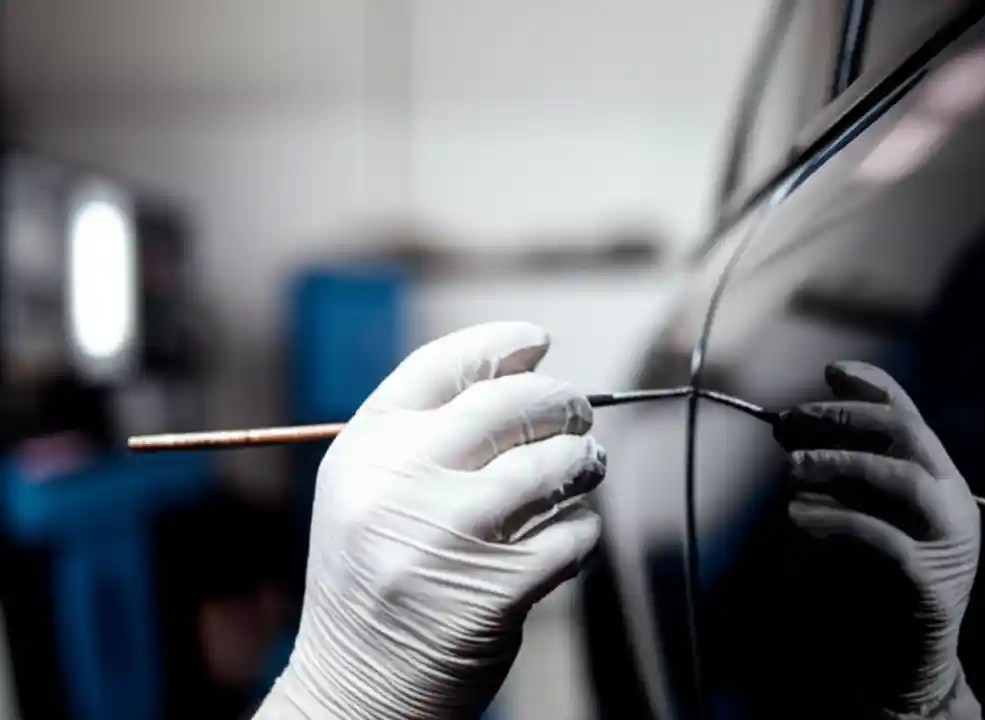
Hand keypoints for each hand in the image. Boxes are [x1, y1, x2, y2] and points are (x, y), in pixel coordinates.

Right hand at [257, 322, 606, 718]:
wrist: (355, 686)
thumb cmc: (373, 574)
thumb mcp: (368, 488)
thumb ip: (427, 429)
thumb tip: (526, 368)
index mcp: (365, 448)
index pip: (443, 364)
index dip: (501, 343)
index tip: (538, 342)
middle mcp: (402, 482)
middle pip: (511, 404)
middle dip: (562, 401)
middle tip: (577, 415)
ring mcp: (451, 535)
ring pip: (554, 464)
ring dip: (584, 462)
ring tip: (583, 469)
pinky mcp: (498, 587)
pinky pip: (574, 533)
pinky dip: (584, 528)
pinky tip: (568, 532)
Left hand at [774, 362, 981, 718]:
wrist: (914, 653)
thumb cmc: (881, 577)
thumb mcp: (866, 514)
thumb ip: (844, 474)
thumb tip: (792, 429)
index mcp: (940, 476)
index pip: (911, 413)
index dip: (872, 385)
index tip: (830, 371)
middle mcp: (952, 499)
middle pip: (907, 434)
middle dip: (844, 419)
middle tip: (790, 423)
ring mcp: (949, 540)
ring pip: (903, 480)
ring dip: (841, 464)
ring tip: (790, 469)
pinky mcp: (930, 581)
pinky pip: (883, 538)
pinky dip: (837, 520)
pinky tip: (798, 517)